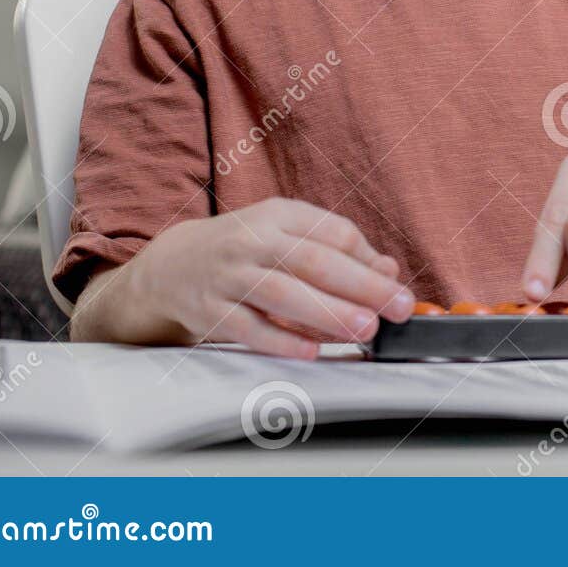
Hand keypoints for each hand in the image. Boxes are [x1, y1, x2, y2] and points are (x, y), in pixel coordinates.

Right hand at [128, 196, 414, 358]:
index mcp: (280, 216)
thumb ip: (339, 249)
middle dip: (361, 286)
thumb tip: (388, 270)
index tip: (395, 285)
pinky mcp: (209, 310)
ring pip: (282, 294)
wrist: (172, 265)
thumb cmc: (247, 249)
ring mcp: (228, 275)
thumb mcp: (288, 234)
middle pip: (313, 262)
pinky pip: (249, 328)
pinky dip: (281, 341)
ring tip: (365, 329)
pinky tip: (312, 351)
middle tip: (396, 308)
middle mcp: (253, 241)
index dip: (368, 260)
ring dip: (328, 313)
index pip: (333, 232)